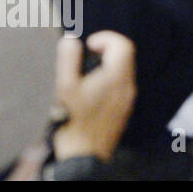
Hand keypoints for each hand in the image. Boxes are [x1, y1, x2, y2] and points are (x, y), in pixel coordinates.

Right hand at [53, 32, 136, 161]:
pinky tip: (92, 89)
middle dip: (107, 49)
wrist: (84, 153)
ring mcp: (128, 98)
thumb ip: (69, 60)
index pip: (123, 45)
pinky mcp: (124, 108)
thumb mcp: (65, 87)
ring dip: (109, 63)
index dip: (106, 38)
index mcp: (117, 77)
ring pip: (125, 70)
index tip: (89, 44)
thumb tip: (71, 40)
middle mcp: (128, 85)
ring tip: (87, 72)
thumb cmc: (73, 120)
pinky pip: (122, 84)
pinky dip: (111, 77)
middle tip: (87, 55)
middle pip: (126, 55)